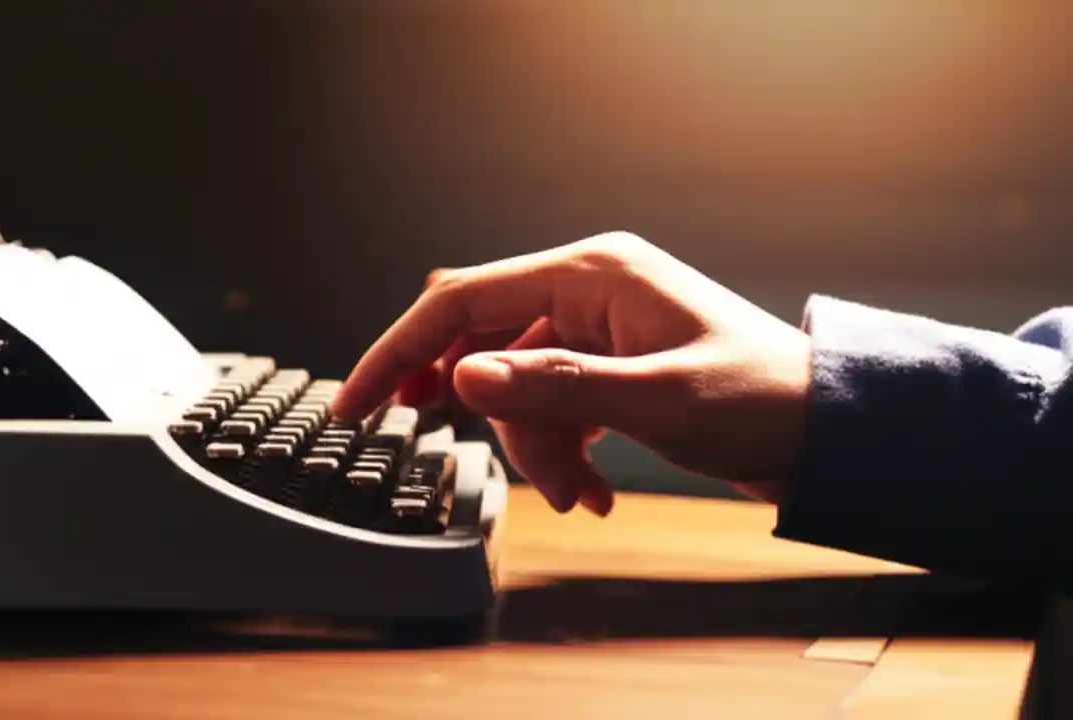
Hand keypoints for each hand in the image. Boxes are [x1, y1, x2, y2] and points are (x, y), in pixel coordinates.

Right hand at [330, 232, 810, 514]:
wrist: (826, 432)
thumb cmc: (762, 400)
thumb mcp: (657, 399)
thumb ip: (555, 386)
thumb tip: (463, 376)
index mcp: (592, 273)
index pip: (462, 299)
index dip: (398, 350)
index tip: (355, 404)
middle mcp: (587, 291)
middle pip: (486, 347)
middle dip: (493, 419)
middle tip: (497, 463)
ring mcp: (597, 331)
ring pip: (517, 390)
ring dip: (537, 451)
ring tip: (584, 495)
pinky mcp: (608, 367)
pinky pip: (551, 407)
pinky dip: (561, 453)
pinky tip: (597, 487)